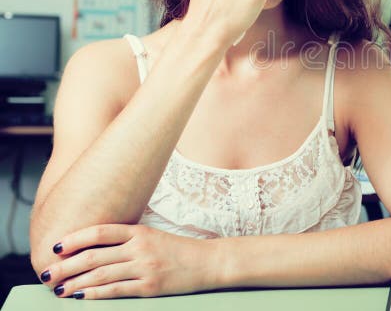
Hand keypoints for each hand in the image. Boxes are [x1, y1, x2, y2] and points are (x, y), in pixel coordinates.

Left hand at [39, 224, 213, 298]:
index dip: (75, 239)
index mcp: (139, 231)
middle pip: (94, 255)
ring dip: (75, 283)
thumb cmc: (178, 250)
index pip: (100, 232)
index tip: (55, 247)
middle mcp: (140, 247)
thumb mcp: (152, 236)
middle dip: (66, 266)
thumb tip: (93, 248)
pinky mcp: (150, 286)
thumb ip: (127, 240)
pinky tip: (81, 296)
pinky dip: (95, 293)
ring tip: (58, 289)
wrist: (208, 262)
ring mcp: (145, 267)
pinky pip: (116, 290)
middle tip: (46, 273)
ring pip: (101, 274)